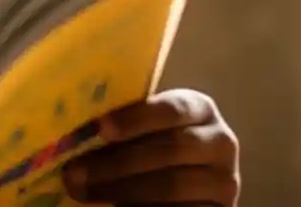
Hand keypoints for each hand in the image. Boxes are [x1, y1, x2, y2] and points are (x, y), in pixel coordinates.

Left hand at [62, 89, 238, 204]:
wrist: (190, 177)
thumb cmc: (152, 143)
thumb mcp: (143, 129)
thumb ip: (120, 126)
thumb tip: (75, 134)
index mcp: (199, 108)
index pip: (171, 109)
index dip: (135, 119)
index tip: (101, 129)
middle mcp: (221, 141)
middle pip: (168, 150)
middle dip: (116, 163)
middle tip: (74, 173)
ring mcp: (225, 180)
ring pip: (171, 186)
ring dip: (121, 190)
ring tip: (83, 192)